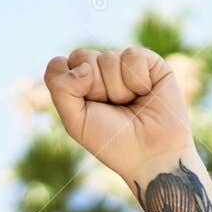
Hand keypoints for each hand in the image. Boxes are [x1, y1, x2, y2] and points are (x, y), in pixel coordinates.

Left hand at [42, 47, 192, 182]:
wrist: (152, 155)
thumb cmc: (114, 143)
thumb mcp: (76, 122)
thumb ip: (59, 88)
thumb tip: (83, 66)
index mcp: (80, 83)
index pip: (60, 64)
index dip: (71, 86)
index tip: (89, 109)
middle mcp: (101, 71)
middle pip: (82, 57)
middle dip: (95, 88)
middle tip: (112, 109)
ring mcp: (124, 64)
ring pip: (108, 57)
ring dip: (118, 89)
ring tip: (131, 105)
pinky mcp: (149, 62)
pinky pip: (132, 56)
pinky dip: (137, 80)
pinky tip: (146, 94)